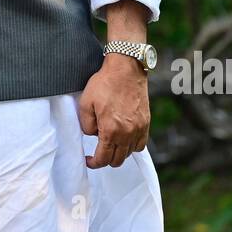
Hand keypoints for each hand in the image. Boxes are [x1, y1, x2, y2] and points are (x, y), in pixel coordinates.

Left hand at [78, 53, 149, 168]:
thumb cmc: (104, 83)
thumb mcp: (85, 103)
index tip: (88, 160)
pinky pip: (141, 144)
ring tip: (110, 143)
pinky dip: (132, 146)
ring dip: (119, 153)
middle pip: (117, 160)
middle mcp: (127, 133)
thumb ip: (86, 125)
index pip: (103, 159)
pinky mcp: (146, 123)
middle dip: (105, 160)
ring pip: (129, 153)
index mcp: (110, 131)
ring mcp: (139, 129)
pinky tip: (124, 139)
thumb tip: (92, 135)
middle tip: (98, 153)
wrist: (126, 69)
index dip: (94, 163)